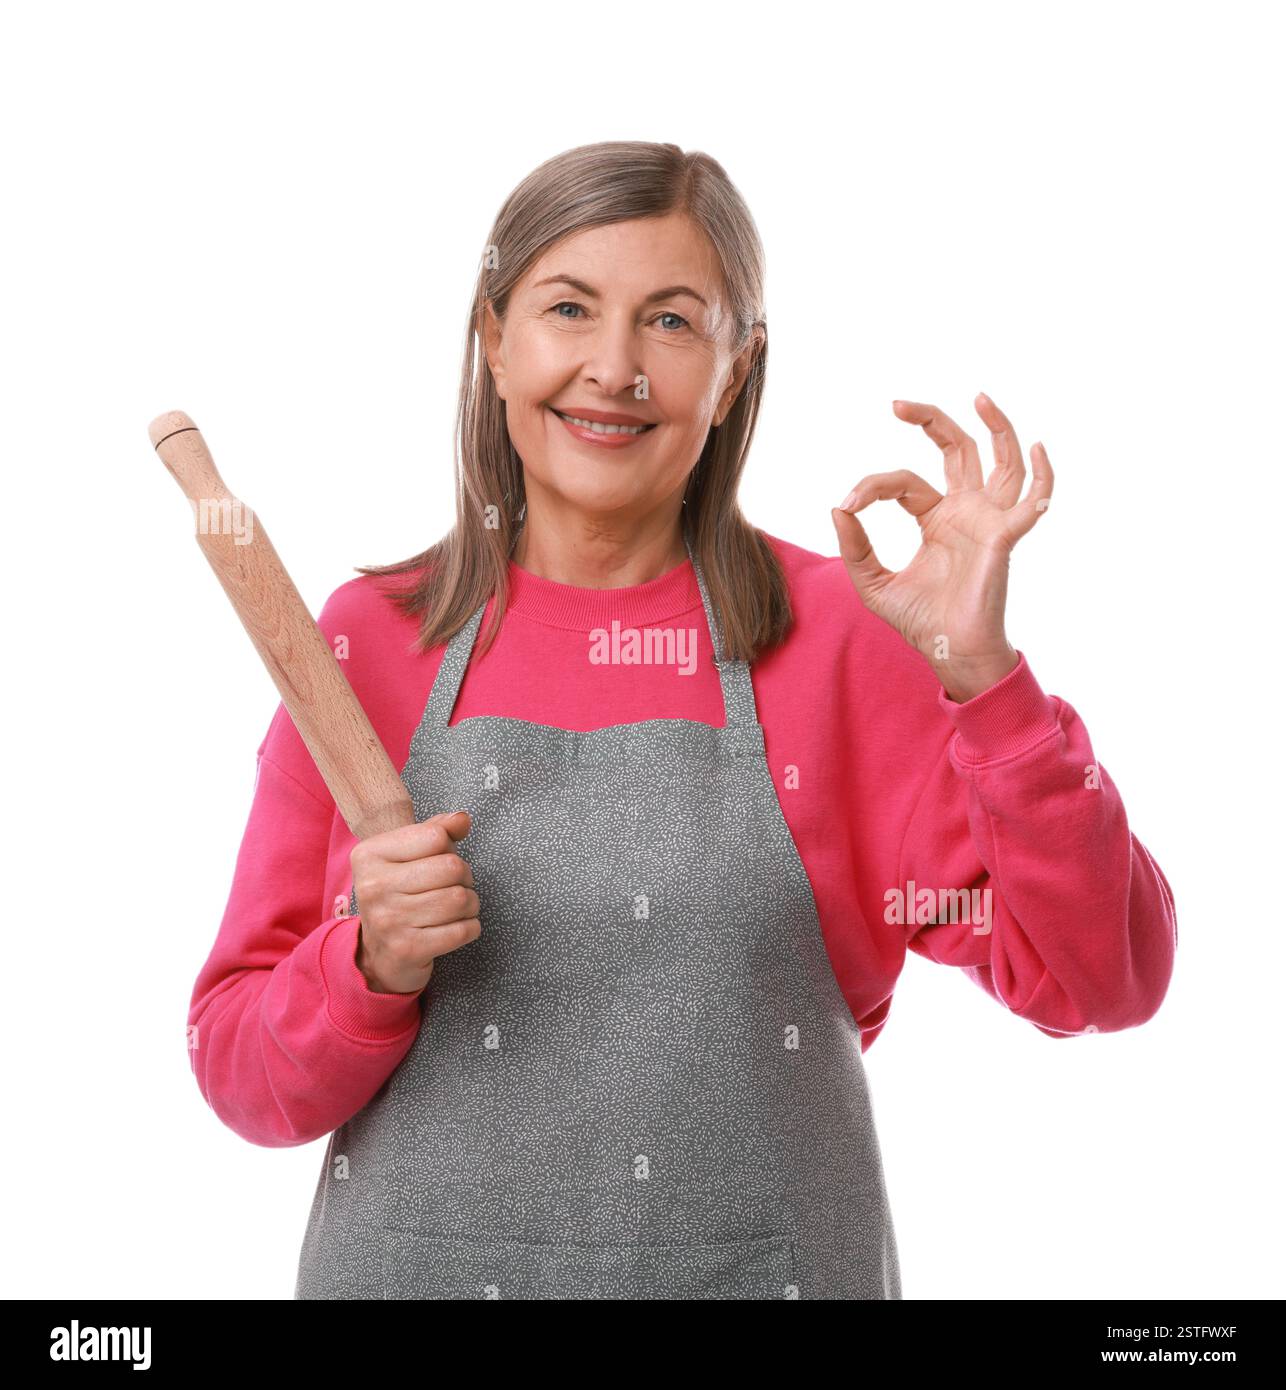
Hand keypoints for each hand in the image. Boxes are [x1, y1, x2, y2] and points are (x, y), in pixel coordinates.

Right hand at [350, 810, 479, 993]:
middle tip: (454, 886)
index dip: (449, 847)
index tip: (438, 861)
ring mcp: (389, 921)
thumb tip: (462, 819)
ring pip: (460, 899)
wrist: (378, 955)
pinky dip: (470, 927)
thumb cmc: (399, 896)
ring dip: (470, 903)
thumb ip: (436, 830)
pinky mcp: (408, 950)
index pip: (436, 836)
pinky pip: (463, 930)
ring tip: (456, 908)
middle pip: (452, 867)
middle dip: (465, 877)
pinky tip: (455, 927)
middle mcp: (373, 886)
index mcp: (369, 855)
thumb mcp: (407, 855)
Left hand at [831, 393, 1052, 701]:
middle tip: (898, 404)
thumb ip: (854, 547)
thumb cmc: (921, 621)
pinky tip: (1038, 449)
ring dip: (997, 427)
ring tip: (979, 397)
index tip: (849, 502)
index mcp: (936, 519)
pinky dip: (1043, 475)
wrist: (949, 652)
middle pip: (958, 450)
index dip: (873, 486)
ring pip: (1002, 461)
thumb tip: (837, 508)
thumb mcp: (872, 583)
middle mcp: (965, 512)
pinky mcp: (1005, 536)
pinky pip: (1035, 500)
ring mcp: (988, 520)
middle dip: (931, 421)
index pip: (904, 482)